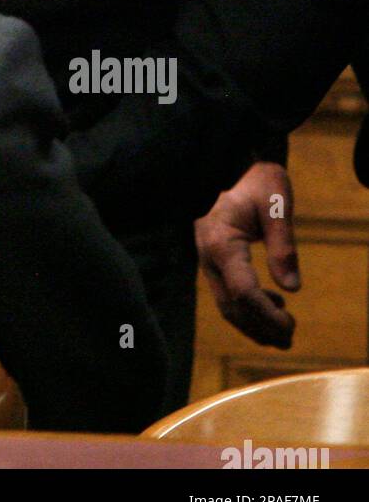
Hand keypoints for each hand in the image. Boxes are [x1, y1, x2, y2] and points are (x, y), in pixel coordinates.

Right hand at [194, 161, 299, 348]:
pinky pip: (226, 293)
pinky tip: (274, 302)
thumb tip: (292, 289)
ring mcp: (207, 259)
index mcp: (220, 241)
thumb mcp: (276, 206)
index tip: (292, 326)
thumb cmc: (259, 181)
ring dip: (253, 324)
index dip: (266, 315)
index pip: (243, 291)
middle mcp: (208, 254)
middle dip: (260, 328)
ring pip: (225, 304)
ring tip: (284, 332)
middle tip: (290, 338)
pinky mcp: (213, 260)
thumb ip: (283, 246)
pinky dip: (248, 308)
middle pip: (230, 305)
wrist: (234, 163)